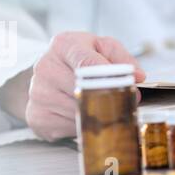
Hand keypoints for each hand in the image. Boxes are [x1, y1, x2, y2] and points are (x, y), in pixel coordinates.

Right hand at [0, 32, 144, 140]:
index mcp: (63, 45)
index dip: (110, 77)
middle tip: (122, 103)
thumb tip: (137, 76)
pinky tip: (81, 114)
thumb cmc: (77, 59)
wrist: (47, 72)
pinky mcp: (37, 116)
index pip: (86, 63)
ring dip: (96, 115)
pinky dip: (82, 125)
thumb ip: (121, 57)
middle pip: (85, 92)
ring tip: (99, 106)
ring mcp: (38, 93)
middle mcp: (46, 67)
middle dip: (109, 99)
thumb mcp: (100, 47)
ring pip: (80, 113)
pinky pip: (69, 128)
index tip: (129, 85)